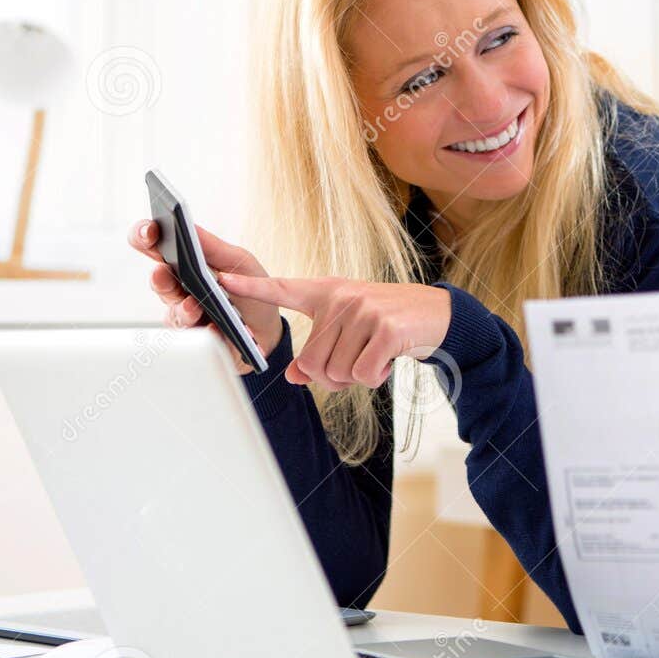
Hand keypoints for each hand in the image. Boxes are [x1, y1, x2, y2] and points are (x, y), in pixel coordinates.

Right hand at [127, 220, 283, 371]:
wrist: (267, 327)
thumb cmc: (249, 289)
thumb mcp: (238, 261)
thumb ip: (212, 246)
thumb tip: (189, 226)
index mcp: (186, 260)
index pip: (155, 244)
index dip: (145, 235)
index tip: (149, 232)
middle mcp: (179, 285)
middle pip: (158, 279)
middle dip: (158, 276)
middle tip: (161, 272)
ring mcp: (183, 310)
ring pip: (173, 310)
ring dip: (183, 307)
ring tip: (193, 305)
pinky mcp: (194, 335)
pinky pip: (191, 333)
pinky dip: (204, 329)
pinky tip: (213, 326)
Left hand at [212, 274, 451, 392]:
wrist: (437, 314)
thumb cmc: (386, 324)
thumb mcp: (350, 332)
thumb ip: (319, 352)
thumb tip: (295, 377)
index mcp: (326, 293)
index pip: (282, 289)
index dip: (251, 287)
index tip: (221, 279)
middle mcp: (341, 298)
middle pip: (314, 363)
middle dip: (334, 377)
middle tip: (356, 364)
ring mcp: (364, 311)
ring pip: (338, 373)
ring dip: (357, 378)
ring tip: (375, 357)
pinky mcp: (385, 328)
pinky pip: (363, 374)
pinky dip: (375, 378)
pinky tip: (388, 361)